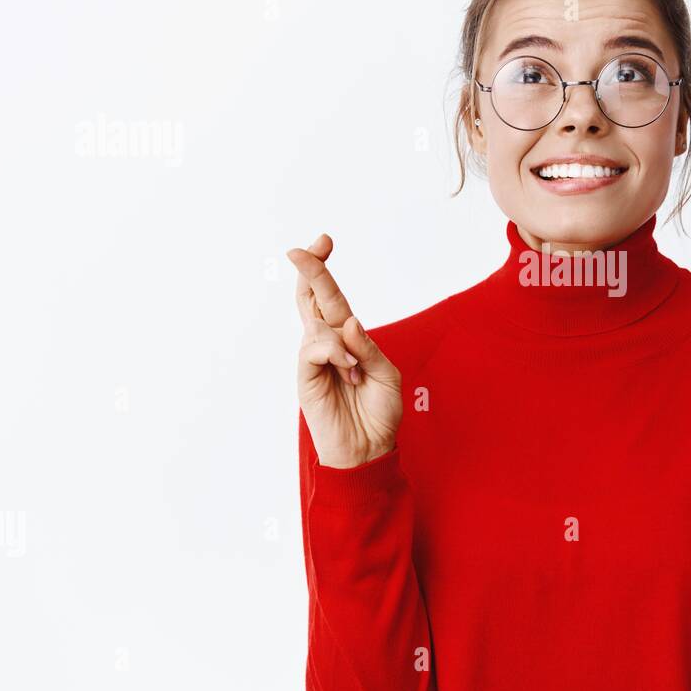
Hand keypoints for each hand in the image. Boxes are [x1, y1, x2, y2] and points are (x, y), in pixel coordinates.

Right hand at [288, 234, 402, 468]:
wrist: (369, 449)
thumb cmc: (379, 412)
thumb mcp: (386, 374)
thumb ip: (367, 347)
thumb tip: (348, 321)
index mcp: (348, 338)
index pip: (331, 297)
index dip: (323, 270)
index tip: (323, 241)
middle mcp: (327, 344)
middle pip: (311, 298)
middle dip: (310, 271)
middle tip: (304, 249)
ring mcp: (313, 359)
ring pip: (316, 323)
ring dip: (341, 340)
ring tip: (357, 371)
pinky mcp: (305, 376)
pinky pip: (314, 348)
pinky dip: (335, 353)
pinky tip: (348, 370)